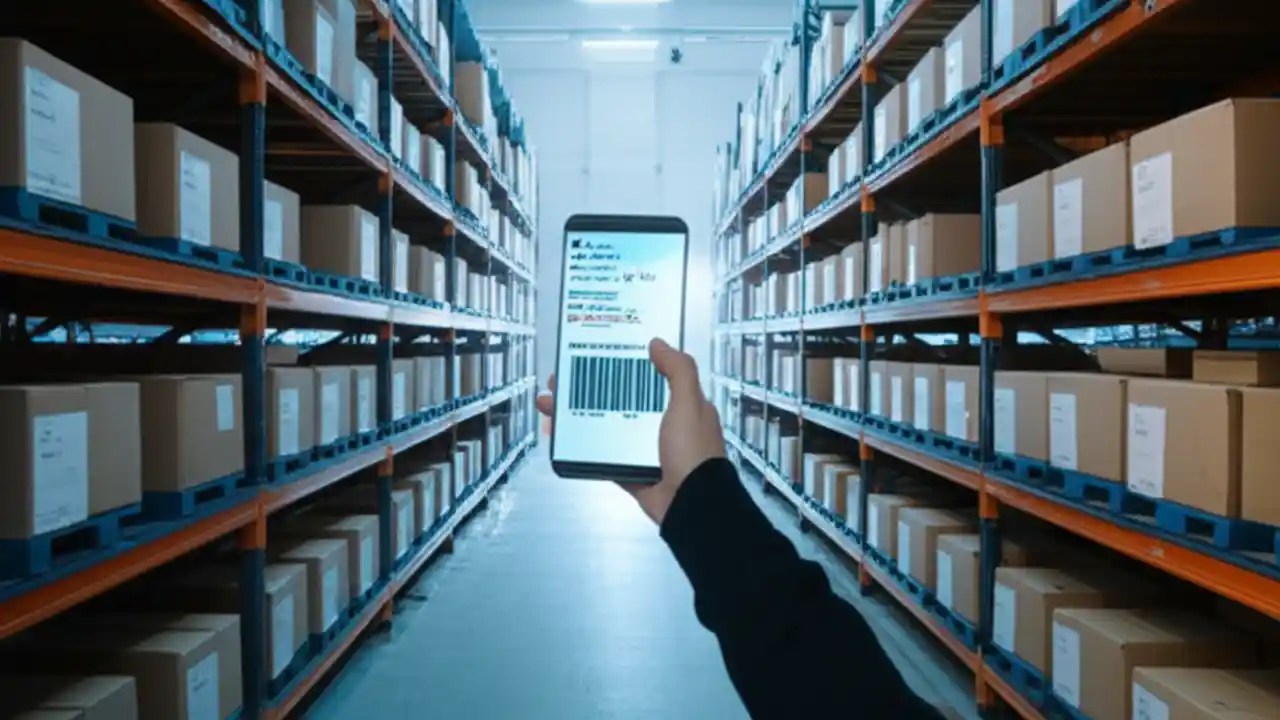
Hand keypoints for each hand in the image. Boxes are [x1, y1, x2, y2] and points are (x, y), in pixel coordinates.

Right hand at [537, 338, 725, 524]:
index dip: (623, 365)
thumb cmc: (693, 451)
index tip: (598, 356)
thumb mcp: (689, 403)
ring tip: (552, 406)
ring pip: (606, 426)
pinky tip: (561, 435)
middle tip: (561, 380)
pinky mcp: (630, 471)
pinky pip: (601, 455)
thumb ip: (678, 370)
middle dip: (590, 388)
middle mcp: (664, 426)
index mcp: (682, 406)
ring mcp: (645, 450)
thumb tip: (657, 343)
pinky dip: (581, 446)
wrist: (691, 505)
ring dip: (578, 416)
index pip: (650, 377)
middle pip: (620, 400)